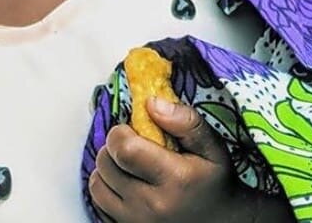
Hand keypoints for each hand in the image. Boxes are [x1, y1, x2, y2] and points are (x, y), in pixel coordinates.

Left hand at [89, 98, 287, 222]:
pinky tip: (126, 184)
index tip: (131, 129)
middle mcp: (150, 207)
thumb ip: (186, 122)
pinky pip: (99, 205)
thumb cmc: (215, 182)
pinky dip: (107, 190)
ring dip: (107, 168)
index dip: (120, 132)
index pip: (124, 149)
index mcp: (173, 179)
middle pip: (106, 165)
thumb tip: (152, 103)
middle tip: (132, 144)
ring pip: (97, 185)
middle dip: (113, 147)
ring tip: (128, 163)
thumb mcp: (212, 147)